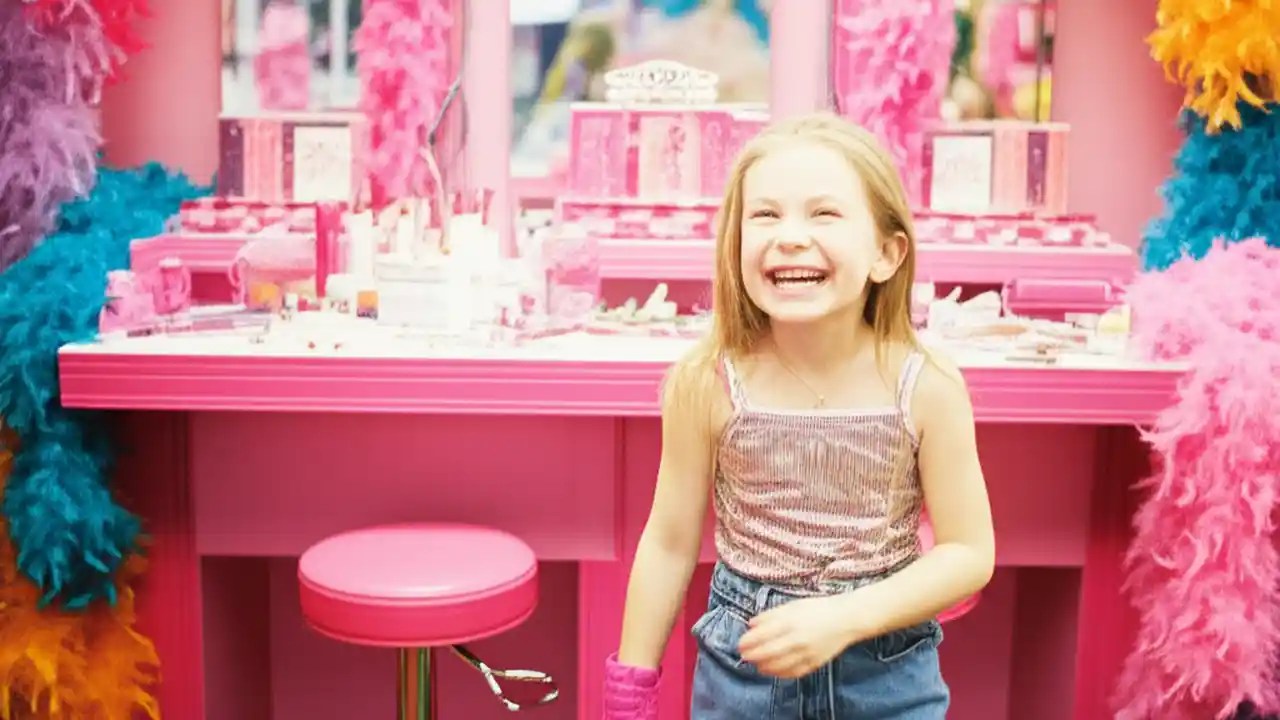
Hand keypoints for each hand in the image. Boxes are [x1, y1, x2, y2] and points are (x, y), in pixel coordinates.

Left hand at [737, 595, 868, 678]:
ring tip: (757, 665)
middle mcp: (797, 639)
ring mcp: (806, 653)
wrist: (846, 619)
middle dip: (752, 656)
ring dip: (764, 667)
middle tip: (744, 656)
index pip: (762, 635)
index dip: (748, 641)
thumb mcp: (792, 606)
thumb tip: (751, 623)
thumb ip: (771, 615)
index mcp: (790, 622)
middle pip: (768, 652)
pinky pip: (794, 672)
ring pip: (779, 665)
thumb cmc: (818, 609)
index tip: (740, 644)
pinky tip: (773, 671)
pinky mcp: (814, 663)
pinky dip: (781, 674)